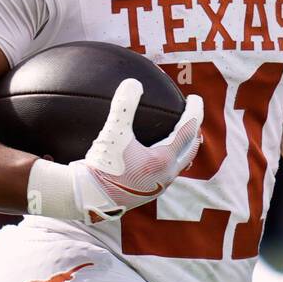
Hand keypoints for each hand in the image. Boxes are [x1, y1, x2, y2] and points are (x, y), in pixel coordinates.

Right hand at [69, 78, 202, 223]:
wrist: (87, 199)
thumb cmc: (101, 166)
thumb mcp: (112, 133)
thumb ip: (123, 106)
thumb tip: (133, 82)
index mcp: (163, 159)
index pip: (188, 130)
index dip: (194, 112)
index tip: (194, 97)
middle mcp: (166, 174)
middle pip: (190, 148)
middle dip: (194, 129)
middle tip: (192, 114)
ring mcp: (159, 186)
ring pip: (181, 162)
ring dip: (184, 145)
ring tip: (181, 133)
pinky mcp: (148, 192)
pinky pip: (168, 171)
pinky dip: (171, 157)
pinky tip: (157, 153)